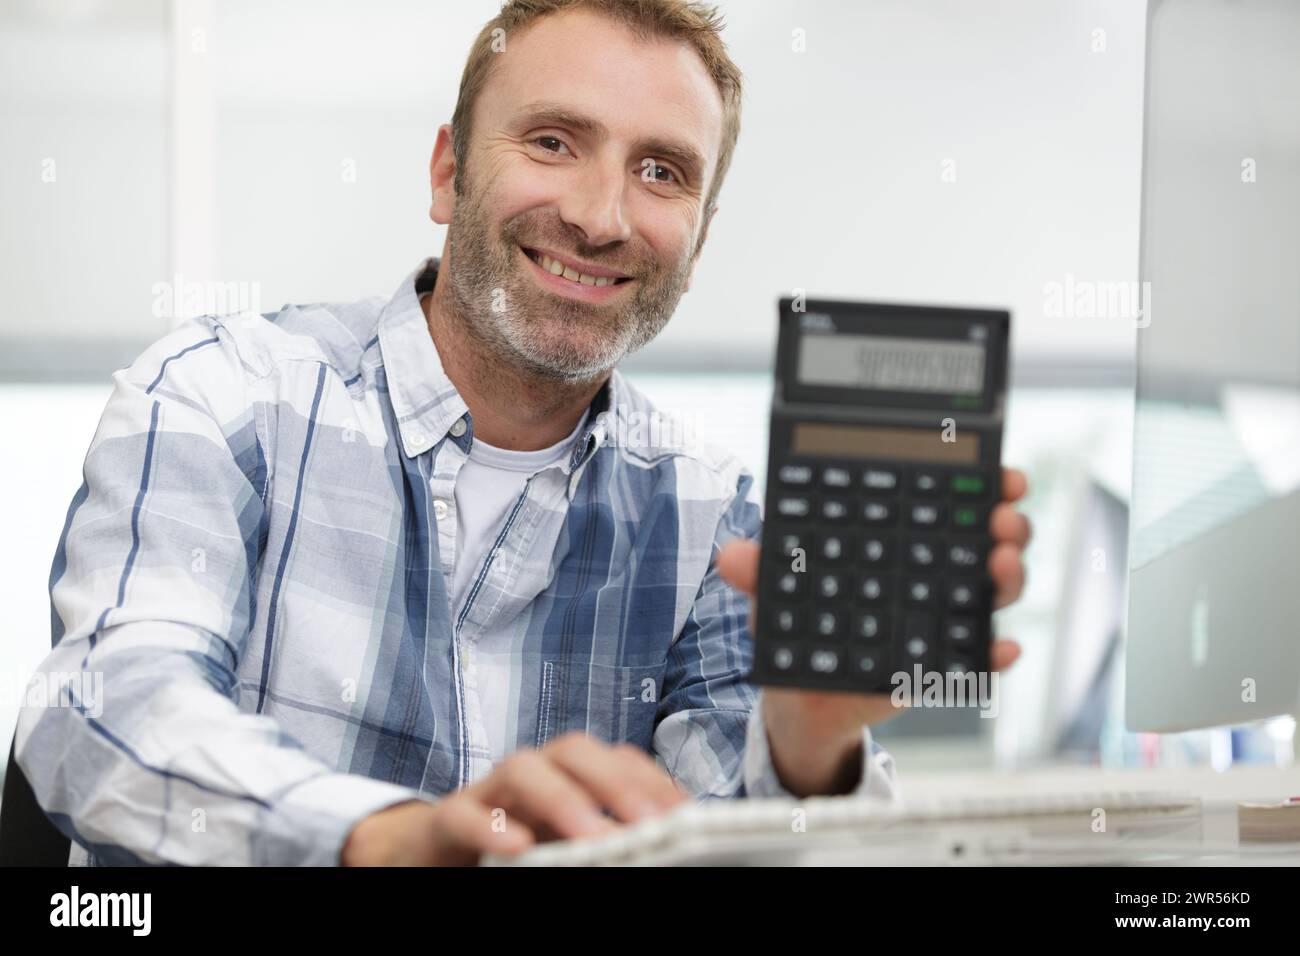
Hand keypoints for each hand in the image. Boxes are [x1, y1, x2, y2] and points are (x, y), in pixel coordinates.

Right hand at [340, 732, 687, 864]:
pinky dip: (491, 828)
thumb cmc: (506, 848)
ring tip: (595, 839)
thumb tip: (662, 849)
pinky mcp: (445, 821)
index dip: (652, 780)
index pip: (614, 758)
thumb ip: (605, 840)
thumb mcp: (564, 843)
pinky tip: (518, 847)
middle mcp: (530, 774)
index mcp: (565, 777)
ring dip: (563, 799)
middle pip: (574, 750)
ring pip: (522, 768)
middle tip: (654, 825)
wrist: (427, 855)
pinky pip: (463, 813)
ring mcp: (486, 793)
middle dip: (617, 782)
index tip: (689, 814)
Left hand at [716, 467, 1032, 795]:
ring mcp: (943, 618)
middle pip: (990, 539)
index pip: (952, 500)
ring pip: (994, 591)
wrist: (799, 696)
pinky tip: (1001, 647)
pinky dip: (995, 654)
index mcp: (904, 538)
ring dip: (1009, 577)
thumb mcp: (775, 589)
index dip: (985, 483)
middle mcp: (935, 573)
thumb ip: (759, 569)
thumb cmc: (798, 622)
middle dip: (1008, 523)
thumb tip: (732, 554)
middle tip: (1002, 518)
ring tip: (999, 566)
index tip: (1001, 472)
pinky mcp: (941, 667)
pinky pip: (979, 660)